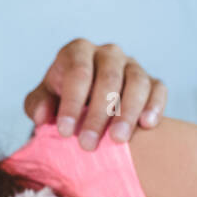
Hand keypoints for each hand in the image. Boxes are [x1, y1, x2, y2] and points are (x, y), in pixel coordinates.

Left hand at [23, 39, 167, 149]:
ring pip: (136, 82)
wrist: (87, 102)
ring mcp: (132, 65)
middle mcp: (108, 53)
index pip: (78, 73)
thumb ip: (37, 104)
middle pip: (108, 78)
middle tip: (88, 144)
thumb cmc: (62, 99)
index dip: (72, 103)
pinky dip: (155, 106)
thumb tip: (43, 116)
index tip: (65, 132)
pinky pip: (158, 89)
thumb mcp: (43, 100)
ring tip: (117, 139)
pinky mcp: (152, 81)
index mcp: (78, 51)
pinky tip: (147, 125)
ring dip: (128, 112)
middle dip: (98, 114)